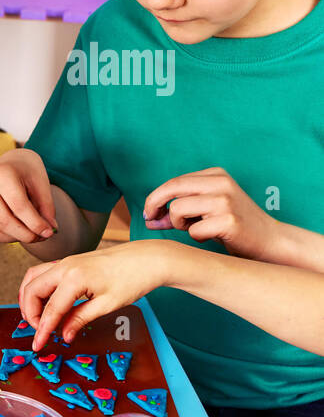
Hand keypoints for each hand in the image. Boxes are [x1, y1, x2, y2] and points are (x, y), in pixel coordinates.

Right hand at [0, 149, 58, 246]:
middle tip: (40, 237)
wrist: (9, 165)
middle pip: (4, 222)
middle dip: (26, 235)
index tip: (49, 232)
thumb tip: (47, 233)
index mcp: (1, 174)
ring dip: (12, 240)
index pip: (19, 206)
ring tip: (26, 233)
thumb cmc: (26, 173)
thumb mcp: (41, 183)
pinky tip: (8, 235)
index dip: (36, 224)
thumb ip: (46, 208)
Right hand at [19, 240, 176, 349]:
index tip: (38, 345)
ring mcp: (66, 261)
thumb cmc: (133, 279)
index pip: (51, 309)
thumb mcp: (107, 305)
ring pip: (32, 278)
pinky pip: (42, 273)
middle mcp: (64, 266)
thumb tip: (65, 334)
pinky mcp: (70, 262)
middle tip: (40, 331)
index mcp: (74, 277)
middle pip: (32, 290)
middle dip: (30, 313)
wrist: (148, 258)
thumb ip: (81, 319)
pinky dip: (37, 287)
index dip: (42, 330)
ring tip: (36, 317)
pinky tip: (44, 301)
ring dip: (29, 298)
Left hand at [143, 168, 277, 260]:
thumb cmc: (232, 226)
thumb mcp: (205, 211)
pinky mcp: (229, 221)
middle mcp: (221, 183)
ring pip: (177, 209)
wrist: (270, 241)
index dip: (155, 198)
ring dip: (179, 224)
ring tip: (196, 229)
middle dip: (154, 205)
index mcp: (216, 175)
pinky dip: (197, 237)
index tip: (148, 213)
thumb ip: (178, 211)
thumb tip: (148, 218)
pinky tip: (212, 237)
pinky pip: (193, 230)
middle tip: (150, 219)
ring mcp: (226, 201)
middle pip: (172, 189)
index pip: (174, 182)